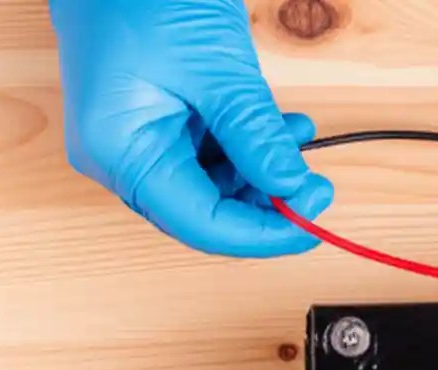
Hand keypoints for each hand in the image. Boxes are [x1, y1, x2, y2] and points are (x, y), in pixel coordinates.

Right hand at [49, 0, 332, 256]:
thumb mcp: (213, 67)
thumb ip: (254, 134)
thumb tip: (292, 188)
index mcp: (120, 151)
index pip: (199, 224)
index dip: (262, 234)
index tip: (312, 225)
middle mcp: (120, 157)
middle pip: (203, 214)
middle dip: (265, 206)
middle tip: (317, 188)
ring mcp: (135, 141)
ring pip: (210, 188)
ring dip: (262, 175)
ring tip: (302, 144)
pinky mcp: (153, 123)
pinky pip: (206, 157)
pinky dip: (247, 150)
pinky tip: (282, 129)